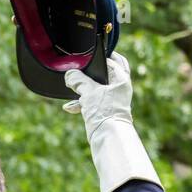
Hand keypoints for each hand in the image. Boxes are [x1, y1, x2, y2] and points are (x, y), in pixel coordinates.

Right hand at [64, 52, 159, 191]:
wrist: (108, 137)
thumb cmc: (104, 112)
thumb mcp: (89, 92)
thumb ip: (78, 81)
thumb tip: (69, 74)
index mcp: (121, 80)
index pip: (114, 61)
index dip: (101, 57)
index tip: (90, 54)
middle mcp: (119, 89)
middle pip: (106, 74)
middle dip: (92, 73)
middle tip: (83, 67)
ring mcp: (112, 101)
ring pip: (97, 89)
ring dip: (84, 89)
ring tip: (72, 88)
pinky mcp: (105, 112)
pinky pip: (92, 102)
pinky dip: (82, 103)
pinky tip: (69, 107)